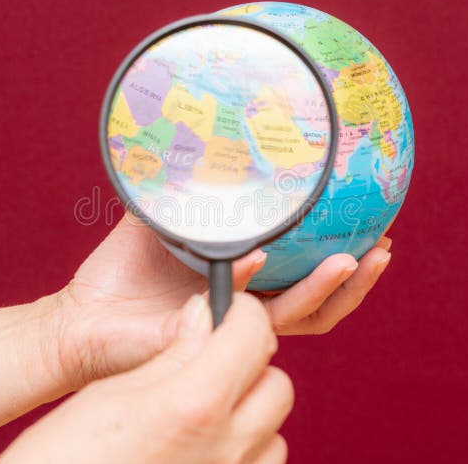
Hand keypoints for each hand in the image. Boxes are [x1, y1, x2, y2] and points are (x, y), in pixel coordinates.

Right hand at [0, 293, 291, 463]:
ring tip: (206, 413)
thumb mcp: (111, 396)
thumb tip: (204, 316)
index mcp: (195, 406)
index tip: (229, 312)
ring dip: (251, 415)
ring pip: (274, 433)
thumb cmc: (65, 458)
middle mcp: (226, 448)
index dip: (243, 313)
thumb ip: (172, 354)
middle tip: (214, 363)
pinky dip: (246, 454)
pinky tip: (208, 449)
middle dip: (252, 367)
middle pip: (276, 385)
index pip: (253, 334)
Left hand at [45, 214, 391, 386]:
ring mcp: (232, 327)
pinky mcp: (206, 340)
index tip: (377, 228)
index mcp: (248, 285)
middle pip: (320, 304)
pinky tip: (263, 257)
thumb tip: (191, 128)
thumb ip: (180, 184)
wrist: (82, 319)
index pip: (308, 278)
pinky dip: (252, 279)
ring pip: (298, 316)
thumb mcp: (159, 219)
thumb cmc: (120, 275)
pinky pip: (238, 309)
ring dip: (330, 289)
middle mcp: (249, 309)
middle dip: (357, 281)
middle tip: (385, 248)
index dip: (346, 261)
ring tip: (357, 260)